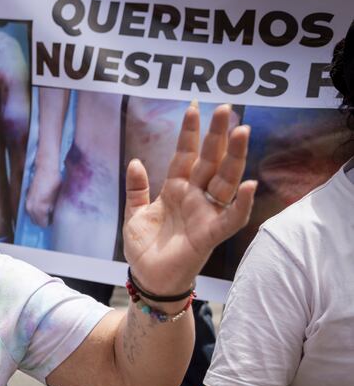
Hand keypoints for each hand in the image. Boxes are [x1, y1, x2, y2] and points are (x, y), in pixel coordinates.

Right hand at [25, 164, 61, 225]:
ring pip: (32, 215)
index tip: (54, 217)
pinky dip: (35, 208)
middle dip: (42, 220)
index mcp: (39, 210)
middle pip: (35, 221)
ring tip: (46, 207)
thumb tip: (53, 217)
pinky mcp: (26, 198)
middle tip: (51, 214)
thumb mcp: (57, 200)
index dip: (50, 222)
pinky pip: (30, 209)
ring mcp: (27, 203)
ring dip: (38, 214)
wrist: (45, 170)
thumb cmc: (53, 183)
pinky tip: (42, 201)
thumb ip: (53, 212)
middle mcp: (30, 208)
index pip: (43, 224)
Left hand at [122, 103, 255, 294]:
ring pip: (225, 180)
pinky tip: (251, 186)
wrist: (148, 278)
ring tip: (242, 132)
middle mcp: (194, 196)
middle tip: (224, 107)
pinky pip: (231, 218)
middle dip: (216, 135)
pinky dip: (242, 204)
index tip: (194, 107)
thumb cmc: (145, 247)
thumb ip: (137, 188)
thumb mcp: (134, 213)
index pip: (185, 154)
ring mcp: (205, 213)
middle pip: (209, 161)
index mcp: (175, 189)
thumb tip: (136, 161)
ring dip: (234, 158)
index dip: (189, 132)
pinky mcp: (210, 234)